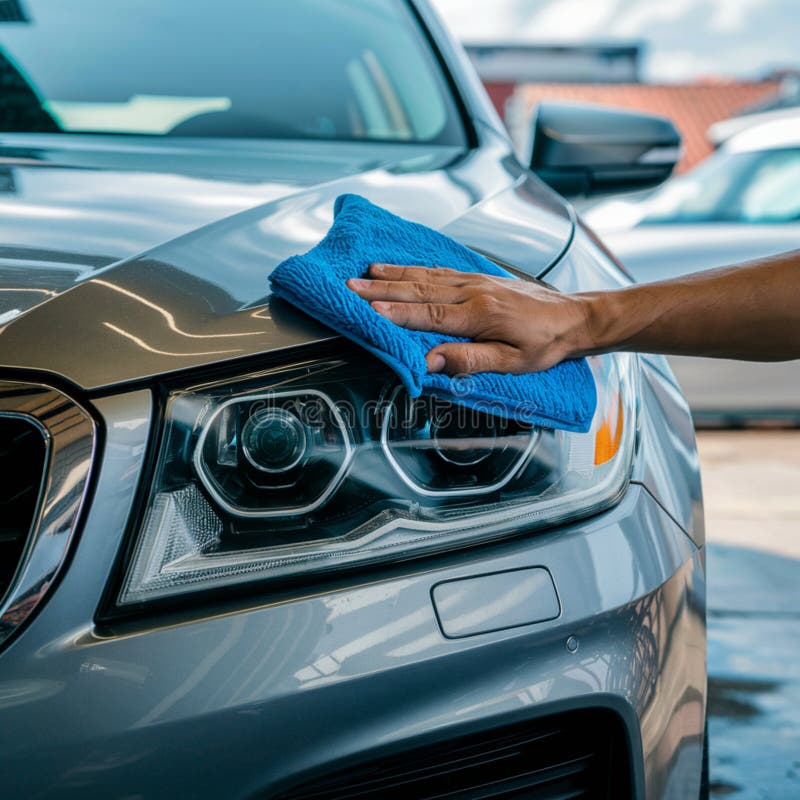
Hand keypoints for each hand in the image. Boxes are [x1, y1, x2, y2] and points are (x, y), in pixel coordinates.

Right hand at [347, 263, 593, 374]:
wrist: (573, 317)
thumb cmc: (544, 344)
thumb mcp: (513, 362)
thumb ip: (470, 361)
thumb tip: (432, 361)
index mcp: (479, 314)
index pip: (429, 314)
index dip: (396, 313)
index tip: (368, 309)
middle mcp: (473, 292)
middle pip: (420, 289)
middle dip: (383, 289)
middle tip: (352, 286)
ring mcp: (475, 280)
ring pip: (427, 275)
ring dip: (395, 274)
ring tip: (367, 272)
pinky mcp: (479, 277)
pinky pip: (441, 269)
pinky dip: (417, 267)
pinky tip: (402, 267)